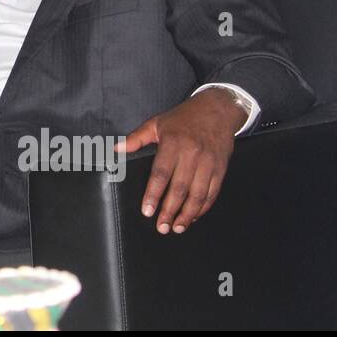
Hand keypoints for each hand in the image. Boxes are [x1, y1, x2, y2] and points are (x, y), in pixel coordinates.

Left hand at [119, 87, 246, 234]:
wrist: (217, 109)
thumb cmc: (184, 117)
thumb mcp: (157, 123)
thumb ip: (136, 138)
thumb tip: (116, 149)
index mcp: (173, 143)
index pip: (161, 173)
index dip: (153, 194)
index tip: (147, 210)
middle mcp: (192, 154)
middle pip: (179, 188)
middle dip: (169, 211)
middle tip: (161, 227)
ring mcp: (208, 162)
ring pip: (198, 194)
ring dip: (187, 214)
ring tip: (177, 227)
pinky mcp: (220, 168)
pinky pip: (212, 192)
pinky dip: (203, 207)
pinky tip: (194, 216)